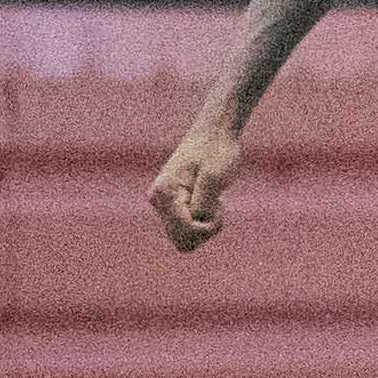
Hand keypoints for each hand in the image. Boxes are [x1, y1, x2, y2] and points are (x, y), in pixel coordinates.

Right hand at [149, 120, 242, 251]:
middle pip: (183, 241)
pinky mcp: (173, 209)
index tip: (219, 204)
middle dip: (206, 229)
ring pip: (186, 240)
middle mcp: (158, 201)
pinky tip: (211, 202)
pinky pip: (190, 232)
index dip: (208, 225)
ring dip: (206, 227)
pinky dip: (206, 224)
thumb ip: (203, 202)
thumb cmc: (216, 151)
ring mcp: (164, 207)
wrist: (214, 135)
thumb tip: (194, 223)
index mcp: (164, 191)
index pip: (186, 229)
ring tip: (215, 202)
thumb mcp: (215, 176)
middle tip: (218, 205)